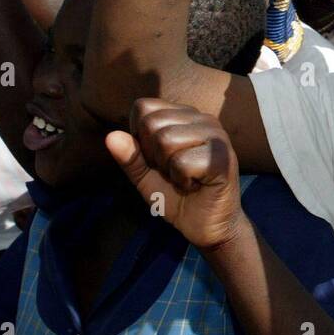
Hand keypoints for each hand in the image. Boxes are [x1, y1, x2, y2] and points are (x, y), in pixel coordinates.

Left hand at [107, 99, 246, 251]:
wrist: (207, 227)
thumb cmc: (177, 197)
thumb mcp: (145, 177)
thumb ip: (130, 157)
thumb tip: (111, 136)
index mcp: (184, 116)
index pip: (143, 107)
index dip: (140, 139)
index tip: (158, 160)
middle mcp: (203, 118)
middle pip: (152, 123)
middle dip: (153, 155)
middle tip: (173, 171)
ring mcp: (216, 135)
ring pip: (166, 140)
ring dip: (168, 169)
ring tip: (185, 177)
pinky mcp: (223, 157)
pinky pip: (182, 162)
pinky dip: (182, 181)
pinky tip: (196, 185)